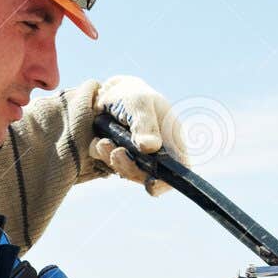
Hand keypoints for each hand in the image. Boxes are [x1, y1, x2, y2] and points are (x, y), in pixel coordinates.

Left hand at [90, 75, 189, 194]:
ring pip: (128, 172)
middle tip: (116, 152)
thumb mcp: (140, 103)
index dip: (168, 181)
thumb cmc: (132, 95)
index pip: (179, 169)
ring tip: (103, 142)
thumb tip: (150, 147)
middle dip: (130, 168)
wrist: (108, 94)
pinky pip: (111, 166)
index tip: (151, 184)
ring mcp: (138, 159)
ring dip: (114, 161)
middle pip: (149, 176)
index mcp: (173, 140)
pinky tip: (98, 141)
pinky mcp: (120, 159)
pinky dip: (104, 157)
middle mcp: (158, 154)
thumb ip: (145, 124)